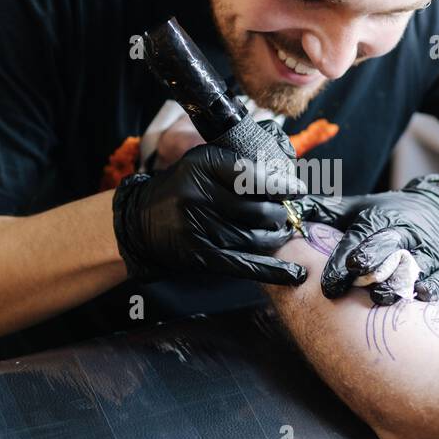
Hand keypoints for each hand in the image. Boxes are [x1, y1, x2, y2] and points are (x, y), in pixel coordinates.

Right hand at [113, 120, 307, 286]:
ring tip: (283, 232)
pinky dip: (273, 270)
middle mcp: (199, 195)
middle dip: (280, 214)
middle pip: (257, 210)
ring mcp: (199, 228)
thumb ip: (235, 166)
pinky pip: (244, 264)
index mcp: (202, 165)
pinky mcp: (201, 255)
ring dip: (277, 237)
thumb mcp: (200, 164)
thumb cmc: (180, 190)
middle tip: (287, 214)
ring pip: (254, 237)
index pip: (251, 175)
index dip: (279, 185)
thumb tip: (282, 178)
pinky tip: (295, 274)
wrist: (141, 223)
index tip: (297, 189)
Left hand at [302, 174, 438, 303]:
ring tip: (382, 298)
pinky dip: (433, 287)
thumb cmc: (391, 215)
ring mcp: (428, 252)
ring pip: (414, 267)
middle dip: (372, 264)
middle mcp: (404, 234)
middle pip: (388, 247)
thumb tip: (284, 209)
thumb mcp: (359, 207)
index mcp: (379, 219)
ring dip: (398, 283)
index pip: (358, 240)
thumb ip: (323, 211)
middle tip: (357, 283)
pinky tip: (421, 296)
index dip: (342, 261)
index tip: (330, 283)